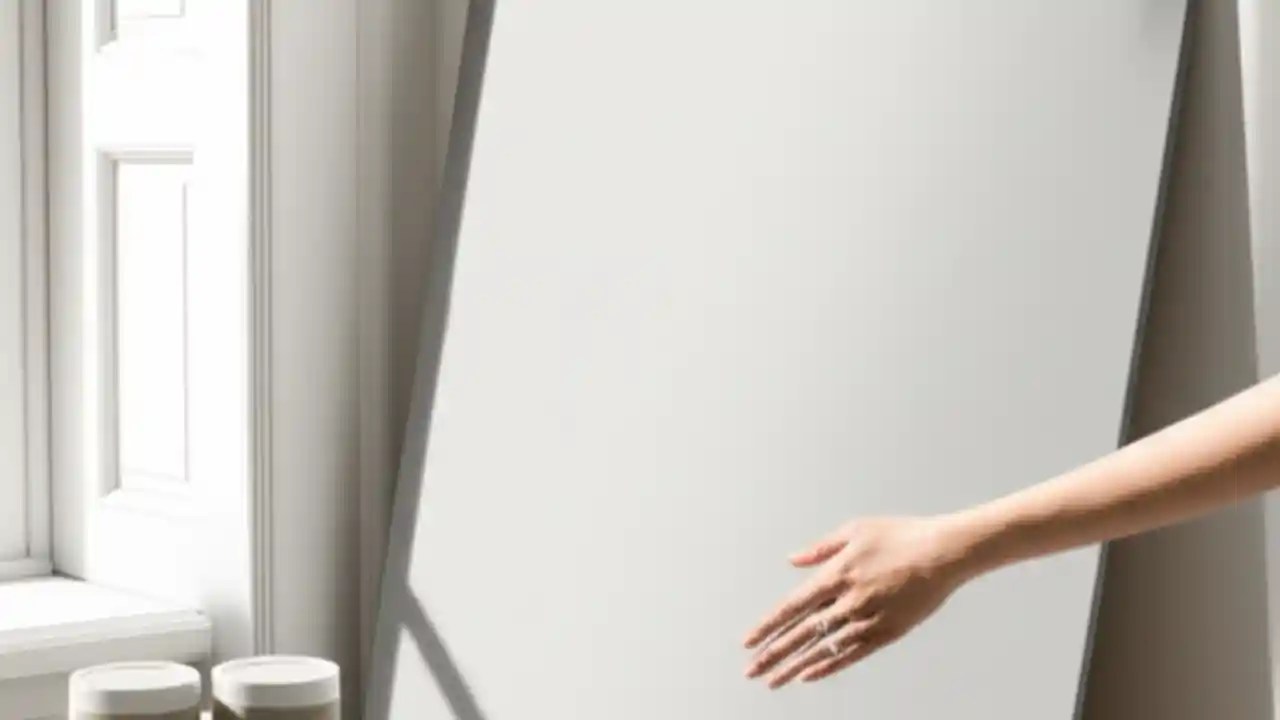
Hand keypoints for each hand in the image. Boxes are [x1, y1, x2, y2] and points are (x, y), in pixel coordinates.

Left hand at [742, 516, 970, 688]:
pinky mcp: (888, 632)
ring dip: (794, 667)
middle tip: (750, 672)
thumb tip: (793, 561)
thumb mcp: (855, 530)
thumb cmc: (901, 535)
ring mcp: (868, 619)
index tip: (748, 642)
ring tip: (772, 682)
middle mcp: (847, 600)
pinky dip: (828, 666)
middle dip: (773, 654)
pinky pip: (852, 654)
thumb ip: (820, 549)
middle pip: (802, 633)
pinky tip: (808, 676)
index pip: (792, 607)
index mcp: (836, 574)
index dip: (768, 626)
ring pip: (823, 649)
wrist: (944, 552)